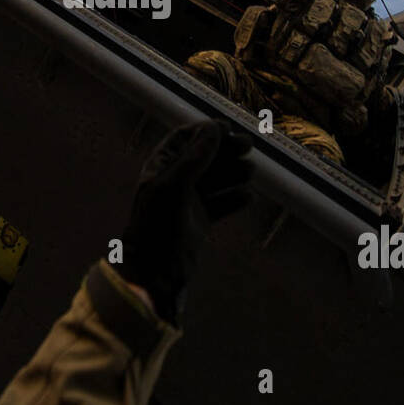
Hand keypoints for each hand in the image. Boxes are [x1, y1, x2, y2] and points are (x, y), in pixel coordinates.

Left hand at [117, 120, 252, 322]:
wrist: (153, 275)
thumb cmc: (156, 228)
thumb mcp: (173, 187)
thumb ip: (194, 158)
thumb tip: (214, 130)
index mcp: (159, 168)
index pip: (183, 138)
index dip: (205, 131)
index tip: (228, 129)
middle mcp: (173, 182)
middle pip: (203, 156)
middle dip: (225, 149)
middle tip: (247, 146)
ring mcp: (187, 202)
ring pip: (215, 179)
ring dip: (233, 172)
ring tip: (250, 171)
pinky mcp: (199, 222)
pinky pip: (220, 204)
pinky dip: (234, 199)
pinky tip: (248, 197)